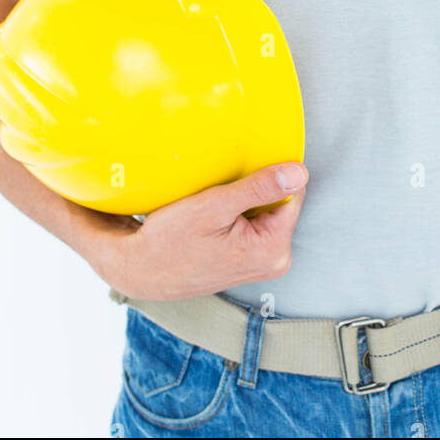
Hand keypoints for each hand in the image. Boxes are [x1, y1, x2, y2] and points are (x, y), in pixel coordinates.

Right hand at [87, 162, 308, 300]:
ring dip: (244, 199)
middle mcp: (274, 260)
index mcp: (273, 250)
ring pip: (265, 210)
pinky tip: (214, 214)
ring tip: (215, 203)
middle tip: (223, 188)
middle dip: (257, 187)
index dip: (271, 173)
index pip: (293, 193)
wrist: (140, 269)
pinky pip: (253, 222)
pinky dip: (237, 211)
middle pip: (281, 201)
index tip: (243, 169)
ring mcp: (261, 262)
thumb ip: (259, 189)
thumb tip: (300, 172)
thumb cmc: (169, 242)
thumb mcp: (213, 207)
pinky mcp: (247, 259)